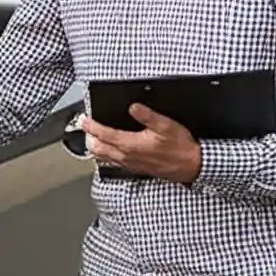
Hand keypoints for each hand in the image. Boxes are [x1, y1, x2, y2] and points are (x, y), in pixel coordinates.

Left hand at [81, 104, 201, 184]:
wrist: (191, 166)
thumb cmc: (180, 147)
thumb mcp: (165, 125)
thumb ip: (147, 115)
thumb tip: (133, 107)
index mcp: (131, 144)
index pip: (103, 134)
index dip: (91, 126)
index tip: (84, 120)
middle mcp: (127, 156)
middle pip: (97, 149)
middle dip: (88, 137)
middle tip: (85, 127)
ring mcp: (130, 164)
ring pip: (104, 157)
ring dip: (96, 147)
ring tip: (93, 136)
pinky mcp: (135, 168)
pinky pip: (114, 162)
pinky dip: (106, 154)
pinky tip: (110, 148)